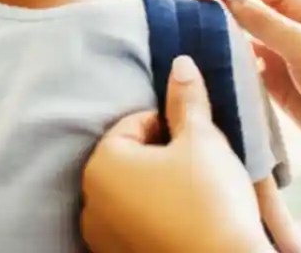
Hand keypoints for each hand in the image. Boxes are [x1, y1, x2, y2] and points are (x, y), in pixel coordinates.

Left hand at [81, 57, 271, 252]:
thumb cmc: (211, 200)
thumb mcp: (203, 140)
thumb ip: (187, 101)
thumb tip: (181, 64)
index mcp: (102, 166)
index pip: (133, 124)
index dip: (170, 125)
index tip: (196, 140)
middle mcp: (90, 204)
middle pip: (128, 160)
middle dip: (161, 156)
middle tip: (199, 165)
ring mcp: (102, 239)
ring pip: (132, 195)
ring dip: (158, 188)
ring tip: (196, 194)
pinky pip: (134, 227)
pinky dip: (156, 218)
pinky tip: (186, 220)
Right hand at [195, 0, 300, 170]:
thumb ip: (263, 20)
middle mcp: (291, 28)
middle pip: (246, 7)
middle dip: (218, 10)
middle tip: (187, 23)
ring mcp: (283, 58)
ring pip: (242, 40)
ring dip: (220, 41)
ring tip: (191, 48)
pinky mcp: (278, 87)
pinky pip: (246, 72)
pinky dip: (228, 70)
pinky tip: (209, 75)